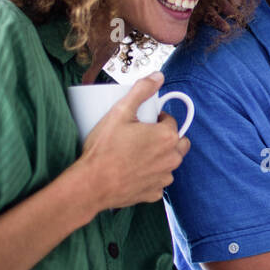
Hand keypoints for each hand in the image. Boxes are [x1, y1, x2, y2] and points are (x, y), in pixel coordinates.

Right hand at [77, 73, 190, 210]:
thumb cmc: (105, 148)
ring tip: (136, 154)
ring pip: (169, 162)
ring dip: (159, 157)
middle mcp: (172, 159)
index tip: (142, 121)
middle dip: (165, 138)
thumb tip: (157, 76)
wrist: (92, 184)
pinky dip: (150, 176)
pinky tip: (133, 171)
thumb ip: (141, 91)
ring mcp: (164, 178)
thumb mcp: (120, 112)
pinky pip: (158, 180)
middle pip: (177, 143)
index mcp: (167, 137)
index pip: (171, 121)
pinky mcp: (154, 193)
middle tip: (143, 136)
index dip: (157, 119)